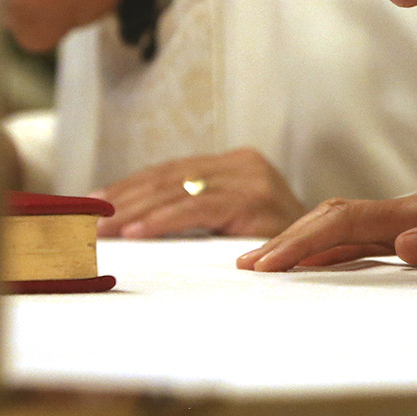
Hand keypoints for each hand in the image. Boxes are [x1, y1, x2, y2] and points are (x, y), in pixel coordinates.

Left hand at [93, 147, 304, 238]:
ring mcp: (249, 178)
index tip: (93, 202)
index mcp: (236, 162)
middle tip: (87, 216)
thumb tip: (135, 220)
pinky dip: (161, 220)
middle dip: (124, 198)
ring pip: (177, 190)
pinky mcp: (252, 199)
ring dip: (133, 210)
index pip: (172, 170)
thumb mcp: (233, 221)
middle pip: (169, 177)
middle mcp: (242, 163)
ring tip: (103, 226)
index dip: (130, 186)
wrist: (329, 253)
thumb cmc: (276, 247)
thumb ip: (198, 211)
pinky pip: (196, 209)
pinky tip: (136, 231)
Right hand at [239, 190, 416, 270]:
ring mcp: (413, 223)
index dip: (305, 241)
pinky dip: (332, 249)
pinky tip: (315, 264)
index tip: (270, 263)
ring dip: (305, 243)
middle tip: (250, 266)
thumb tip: (402, 245)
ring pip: (345, 227)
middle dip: (290, 239)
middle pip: (335, 219)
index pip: (347, 221)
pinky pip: (365, 239)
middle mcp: (411, 213)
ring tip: (268, 263)